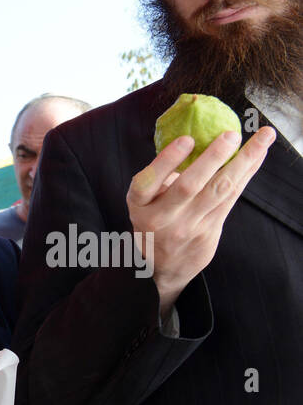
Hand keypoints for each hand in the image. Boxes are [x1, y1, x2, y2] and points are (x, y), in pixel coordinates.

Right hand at [127, 126, 274, 316]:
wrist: (160, 269)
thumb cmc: (153, 222)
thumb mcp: (144, 203)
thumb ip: (162, 177)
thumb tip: (196, 138)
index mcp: (140, 206)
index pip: (148, 182)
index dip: (167, 161)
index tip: (187, 139)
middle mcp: (162, 218)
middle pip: (188, 187)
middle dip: (212, 159)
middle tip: (230, 135)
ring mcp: (187, 226)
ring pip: (219, 191)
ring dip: (244, 161)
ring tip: (263, 137)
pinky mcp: (209, 231)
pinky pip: (232, 198)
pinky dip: (247, 173)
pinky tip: (258, 155)